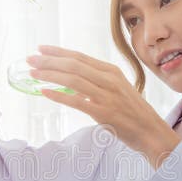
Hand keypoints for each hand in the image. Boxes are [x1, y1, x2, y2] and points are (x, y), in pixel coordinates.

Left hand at [28, 46, 180, 167]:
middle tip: (30, 59)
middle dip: (49, 61)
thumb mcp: (118, 89)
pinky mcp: (103, 112)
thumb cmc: (133, 112)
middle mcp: (108, 79)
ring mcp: (106, 95)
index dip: (58, 52)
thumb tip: (74, 80)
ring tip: (33, 73)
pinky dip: (59, 95)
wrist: (151, 131)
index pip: (79, 57)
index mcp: (111, 71)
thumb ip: (98, 82)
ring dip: (50, 75)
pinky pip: (76, 101)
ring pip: (72, 79)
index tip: (41, 49)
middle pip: (73, 65)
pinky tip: (45, 92)